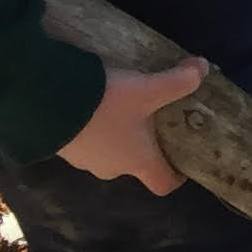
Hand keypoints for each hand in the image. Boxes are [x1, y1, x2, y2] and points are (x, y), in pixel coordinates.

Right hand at [56, 59, 208, 196]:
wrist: (49, 105)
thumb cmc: (108, 104)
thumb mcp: (148, 88)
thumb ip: (179, 81)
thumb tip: (203, 68)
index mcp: (138, 161)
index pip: (162, 183)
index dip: (176, 175)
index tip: (184, 161)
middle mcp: (112, 169)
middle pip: (137, 162)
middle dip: (147, 142)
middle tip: (156, 115)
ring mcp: (85, 161)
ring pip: (111, 150)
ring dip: (119, 132)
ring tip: (124, 102)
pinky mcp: (65, 147)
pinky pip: (89, 140)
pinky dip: (96, 126)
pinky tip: (96, 102)